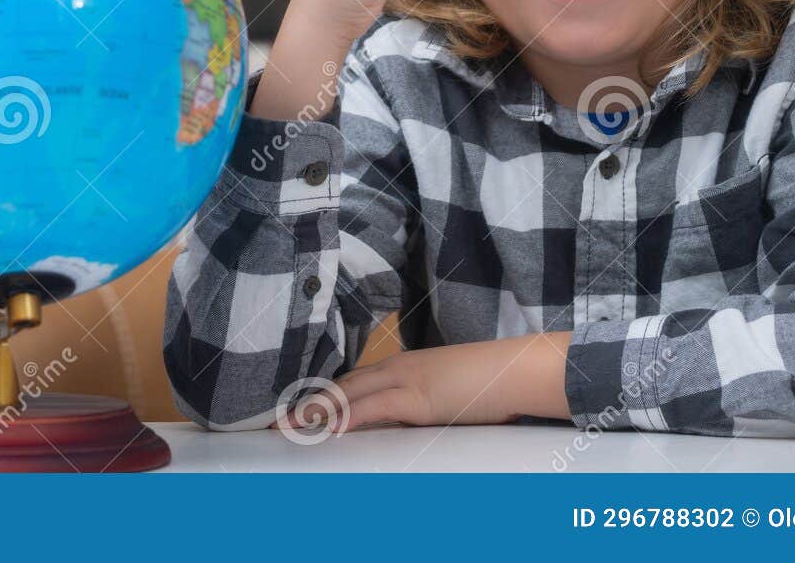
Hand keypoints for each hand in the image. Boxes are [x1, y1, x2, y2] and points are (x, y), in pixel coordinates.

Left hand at [267, 333, 572, 433]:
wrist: (514, 369)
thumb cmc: (486, 382)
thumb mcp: (443, 394)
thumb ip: (417, 405)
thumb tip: (402, 423)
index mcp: (402, 367)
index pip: (353, 382)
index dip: (324, 397)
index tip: (298, 411)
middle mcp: (396, 368)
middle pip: (342, 386)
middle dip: (309, 404)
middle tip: (279, 422)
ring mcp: (406, 380)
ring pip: (350, 394)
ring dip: (317, 412)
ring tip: (289, 427)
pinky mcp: (418, 396)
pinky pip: (375, 407)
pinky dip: (348, 416)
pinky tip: (329, 427)